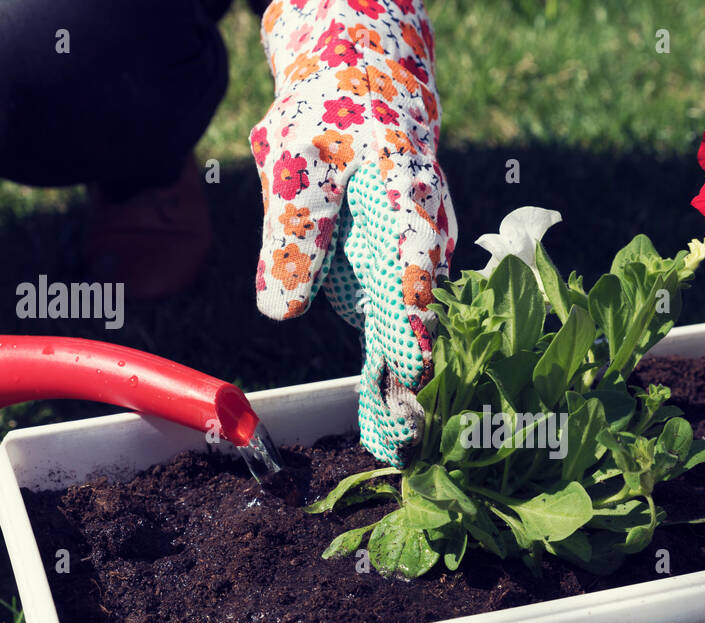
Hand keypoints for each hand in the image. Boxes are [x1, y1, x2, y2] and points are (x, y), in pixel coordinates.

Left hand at [250, 0, 455, 466]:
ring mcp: (409, 264)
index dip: (414, 317)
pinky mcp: (390, 280)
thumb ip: (294, 230)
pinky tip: (386, 426)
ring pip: (407, 332)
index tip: (411, 369)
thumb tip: (282, 311)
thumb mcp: (297, 159)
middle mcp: (422, 240)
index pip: (415, 266)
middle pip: (420, 315)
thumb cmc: (329, 120)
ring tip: (395, 445)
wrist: (358, 95)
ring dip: (404, 389)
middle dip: (415, 378)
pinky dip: (390, 378)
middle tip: (405, 437)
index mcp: (410, 201)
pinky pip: (391, 334)